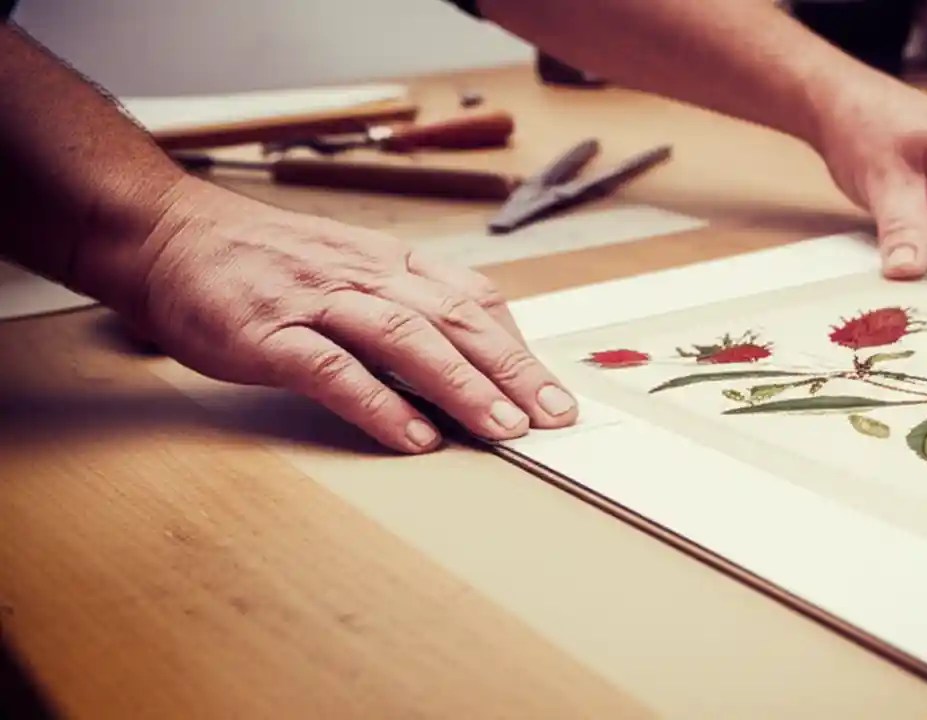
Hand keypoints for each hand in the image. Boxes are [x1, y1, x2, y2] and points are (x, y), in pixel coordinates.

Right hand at [110, 177, 578, 452]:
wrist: (167, 232)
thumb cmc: (263, 260)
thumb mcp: (346, 267)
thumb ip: (400, 303)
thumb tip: (459, 357)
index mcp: (389, 262)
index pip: (473, 298)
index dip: (518, 346)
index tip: (552, 389)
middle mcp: (365, 276)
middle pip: (456, 320)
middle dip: (513, 370)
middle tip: (554, 416)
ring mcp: (317, 302)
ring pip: (406, 339)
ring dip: (463, 385)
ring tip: (504, 427)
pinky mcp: (269, 333)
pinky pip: (332, 369)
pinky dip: (378, 404)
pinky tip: (414, 437)